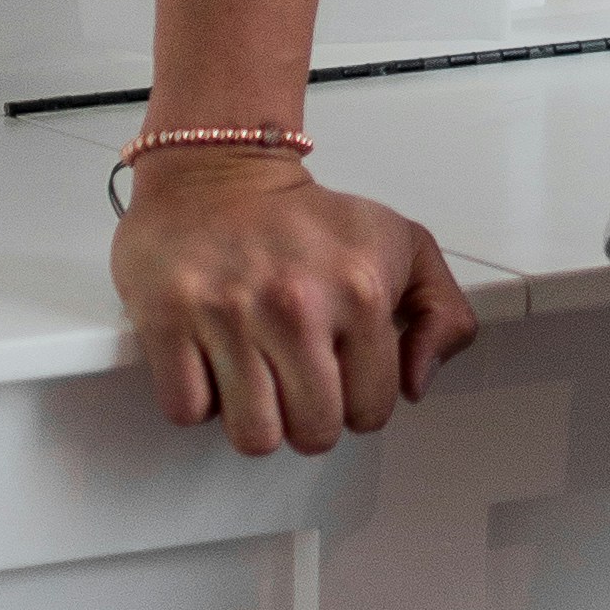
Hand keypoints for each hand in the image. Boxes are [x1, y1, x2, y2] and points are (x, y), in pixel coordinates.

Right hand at [111, 153, 480, 454]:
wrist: (219, 172)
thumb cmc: (308, 219)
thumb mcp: (403, 247)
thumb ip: (442, 314)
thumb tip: (417, 384)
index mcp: (360, 289)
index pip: (371, 409)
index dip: (357, 401)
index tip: (343, 375)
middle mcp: (295, 304)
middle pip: (312, 433)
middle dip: (308, 418)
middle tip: (297, 381)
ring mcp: (228, 314)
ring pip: (253, 437)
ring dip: (255, 417)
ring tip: (257, 375)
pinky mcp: (167, 320)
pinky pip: (189, 411)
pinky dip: (200, 398)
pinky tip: (214, 360)